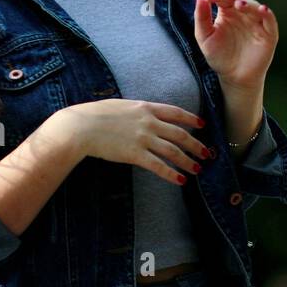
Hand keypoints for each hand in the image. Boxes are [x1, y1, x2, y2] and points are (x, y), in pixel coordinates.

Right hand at [56, 99, 209, 185]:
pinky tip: (180, 180)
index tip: (202, 125)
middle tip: (207, 153)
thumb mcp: (120, 105)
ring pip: (173, 151)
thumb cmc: (94, 115)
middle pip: (180, 134)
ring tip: (197, 169)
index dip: (191, 119)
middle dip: (196, 145)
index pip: (175, 112)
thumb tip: (142, 113)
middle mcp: (149, 122)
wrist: (80, 127)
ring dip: (188, 161)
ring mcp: (143, 138)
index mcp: (145, 107)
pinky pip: (158, 166)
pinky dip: (171, 174)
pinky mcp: (135, 154)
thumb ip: (135, 110)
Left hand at [195, 0, 277, 92]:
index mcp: (227, 12)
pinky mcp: (268, 33)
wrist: (233, 77)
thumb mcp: (204, 36)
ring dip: (248, 3)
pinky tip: (262, 9)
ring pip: (254, 6)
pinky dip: (267, 13)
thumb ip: (201, 17)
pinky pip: (269, 20)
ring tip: (239, 4)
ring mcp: (256, 22)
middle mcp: (243, 14)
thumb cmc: (219, 56)